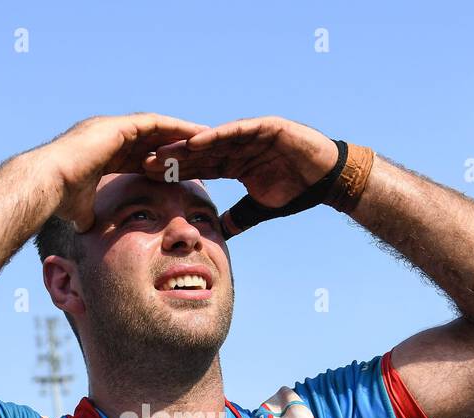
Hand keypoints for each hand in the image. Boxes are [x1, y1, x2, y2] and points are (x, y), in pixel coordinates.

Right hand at [44, 113, 208, 232]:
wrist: (48, 184)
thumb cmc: (61, 199)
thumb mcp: (80, 210)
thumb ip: (88, 215)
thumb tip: (87, 232)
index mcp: (104, 153)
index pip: (139, 156)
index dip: (161, 163)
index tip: (180, 170)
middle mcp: (109, 135)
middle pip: (152, 139)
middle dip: (176, 145)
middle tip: (203, 149)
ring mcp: (114, 127)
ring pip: (157, 128)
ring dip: (181, 132)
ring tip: (208, 137)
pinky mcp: (119, 126)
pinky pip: (155, 124)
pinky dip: (176, 128)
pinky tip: (196, 134)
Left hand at [144, 115, 339, 210]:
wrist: (328, 180)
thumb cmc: (298, 192)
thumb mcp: (261, 209)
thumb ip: (239, 218)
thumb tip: (221, 234)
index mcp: (234, 163)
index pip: (199, 167)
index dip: (176, 173)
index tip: (151, 179)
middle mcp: (239, 146)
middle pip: (200, 151)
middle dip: (174, 157)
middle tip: (146, 162)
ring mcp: (251, 134)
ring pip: (214, 139)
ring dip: (189, 145)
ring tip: (166, 151)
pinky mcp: (266, 127)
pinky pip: (237, 131)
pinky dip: (217, 135)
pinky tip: (197, 140)